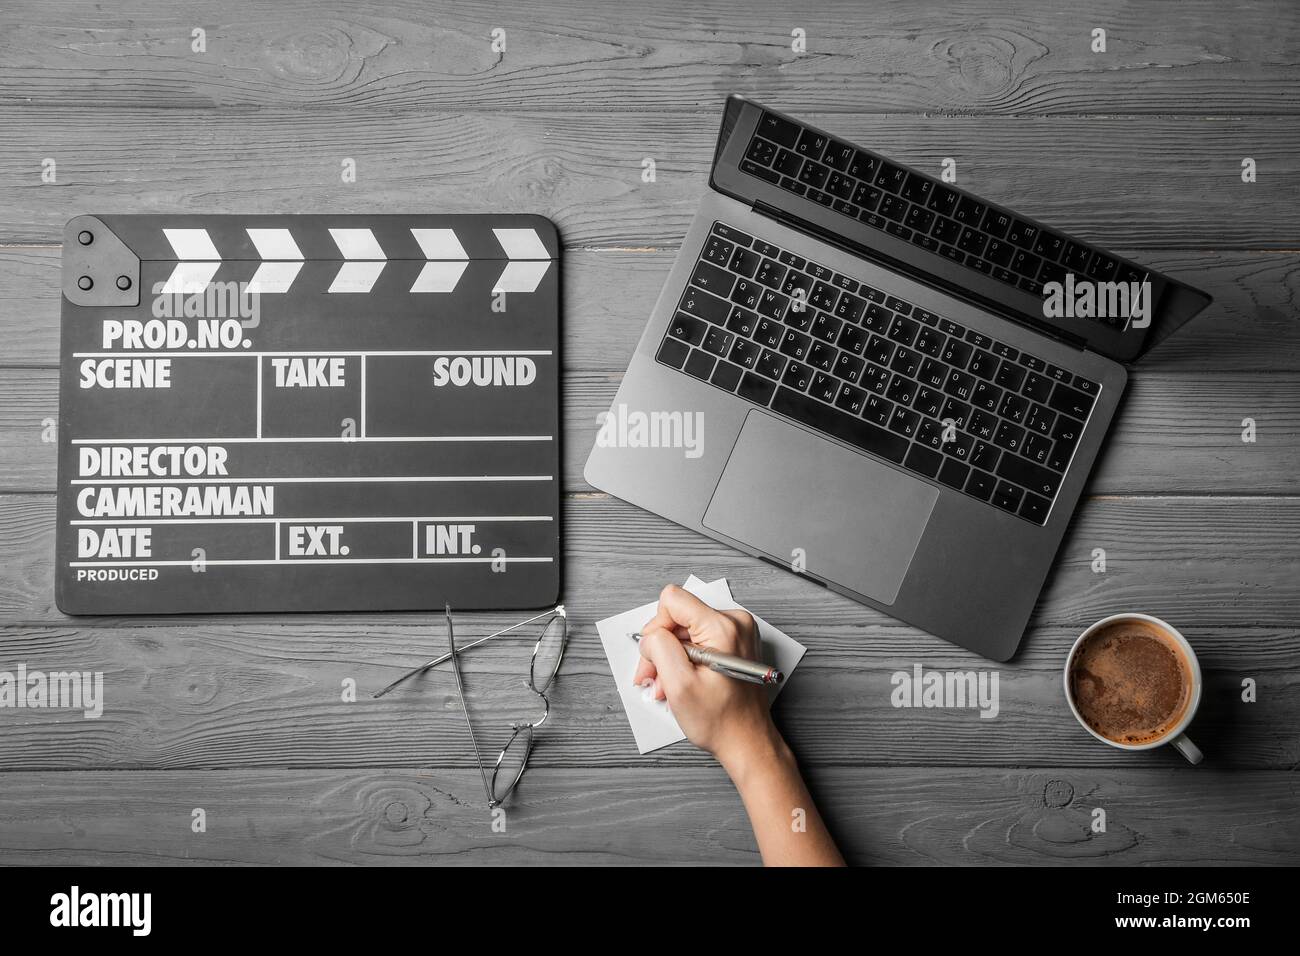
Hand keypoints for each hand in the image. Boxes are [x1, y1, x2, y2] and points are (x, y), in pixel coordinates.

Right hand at [633, 584, 778, 767]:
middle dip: (661, 648)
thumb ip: (659, 648)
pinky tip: (682, 682)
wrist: (748, 742)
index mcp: (723, 628)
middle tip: (655, 678)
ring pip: (686, 630)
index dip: (656, 629)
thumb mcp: (679, 685)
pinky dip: (686, 660)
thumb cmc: (721, 721)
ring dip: (671, 658)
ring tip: (667, 686)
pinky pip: (699, 639)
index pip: (672, 601)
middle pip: (678, 617)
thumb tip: (651, 634)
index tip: (657, 657)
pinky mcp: (736, 642)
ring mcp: (738, 632)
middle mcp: (735, 622)